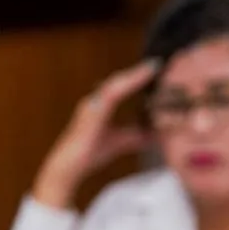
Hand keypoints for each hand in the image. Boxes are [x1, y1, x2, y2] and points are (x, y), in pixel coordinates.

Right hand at [31, 59, 158, 208]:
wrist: (71, 166)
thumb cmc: (91, 154)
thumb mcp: (121, 142)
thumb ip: (136, 136)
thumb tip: (156, 135)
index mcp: (101, 105)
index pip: (122, 87)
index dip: (137, 77)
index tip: (155, 69)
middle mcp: (95, 100)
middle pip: (120, 81)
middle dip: (138, 72)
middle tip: (157, 63)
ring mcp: (92, 103)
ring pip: (116, 83)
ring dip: (135, 74)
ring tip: (152, 67)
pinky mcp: (93, 110)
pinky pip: (112, 93)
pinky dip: (127, 84)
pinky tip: (140, 79)